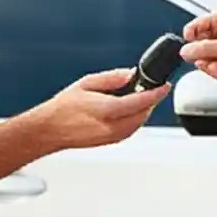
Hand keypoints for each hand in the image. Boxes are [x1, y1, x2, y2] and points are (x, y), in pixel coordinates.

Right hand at [33, 68, 169, 150]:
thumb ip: (112, 78)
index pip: (141, 101)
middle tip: (151, 87)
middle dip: (151, 100)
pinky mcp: (112, 141)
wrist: (50, 130)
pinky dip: (136, 117)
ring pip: (140, 122)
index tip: (165, 85)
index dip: (156, 92)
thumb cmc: (63, 107)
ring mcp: (113, 137)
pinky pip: (132, 128)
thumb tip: (131, 74)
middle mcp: (112, 127)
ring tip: (139, 95)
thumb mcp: (87, 83)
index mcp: (106, 110)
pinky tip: (129, 108)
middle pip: (144, 113)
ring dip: (144, 109)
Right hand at [179, 9, 216, 78]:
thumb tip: (185, 51)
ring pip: (206, 53)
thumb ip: (204, 49)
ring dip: (211, 65)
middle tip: (213, 66)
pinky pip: (215, 59)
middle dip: (204, 58)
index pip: (194, 28)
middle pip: (199, 43)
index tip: (194, 54)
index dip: (192, 42)